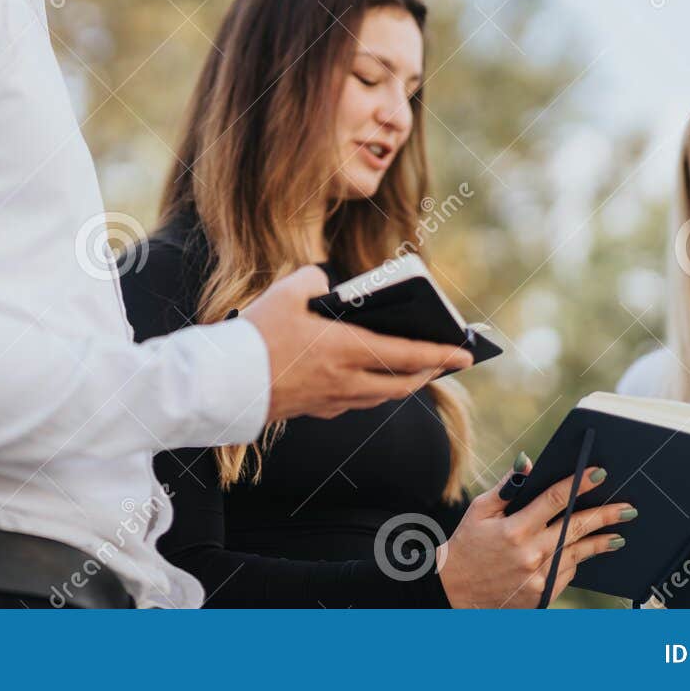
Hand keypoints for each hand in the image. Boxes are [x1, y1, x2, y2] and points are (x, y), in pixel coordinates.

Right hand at [240, 264, 471, 420]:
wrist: (222, 382)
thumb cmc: (255, 335)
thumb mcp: (287, 291)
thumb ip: (314, 280)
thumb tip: (324, 284)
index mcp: (346, 351)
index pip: (408, 356)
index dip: (442, 354)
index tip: (467, 352)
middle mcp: (346, 381)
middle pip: (402, 384)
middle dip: (429, 372)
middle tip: (446, 361)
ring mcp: (331, 400)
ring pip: (381, 397)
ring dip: (403, 384)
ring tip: (415, 369)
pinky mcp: (314, 410)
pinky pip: (355, 402)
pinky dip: (372, 390)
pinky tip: (368, 379)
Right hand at [436, 460, 633, 607]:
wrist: (455, 593)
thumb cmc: (466, 546)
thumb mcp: (479, 511)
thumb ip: (507, 487)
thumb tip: (529, 463)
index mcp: (513, 529)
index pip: (554, 500)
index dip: (578, 484)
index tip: (598, 473)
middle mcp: (529, 554)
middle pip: (576, 529)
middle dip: (605, 516)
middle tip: (628, 509)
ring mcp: (537, 578)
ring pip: (577, 554)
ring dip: (599, 543)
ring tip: (617, 534)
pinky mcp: (541, 596)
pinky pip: (567, 574)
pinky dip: (575, 561)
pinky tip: (583, 554)